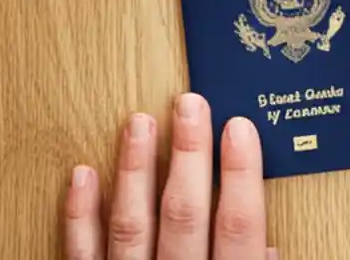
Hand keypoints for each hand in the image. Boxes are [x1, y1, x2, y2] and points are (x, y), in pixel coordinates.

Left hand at [64, 94, 274, 259]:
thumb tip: (269, 249)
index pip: (238, 223)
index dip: (241, 173)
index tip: (239, 129)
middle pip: (184, 212)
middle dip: (188, 153)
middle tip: (189, 106)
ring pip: (132, 223)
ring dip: (135, 170)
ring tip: (139, 124)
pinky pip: (83, 253)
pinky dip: (80, 215)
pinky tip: (84, 175)